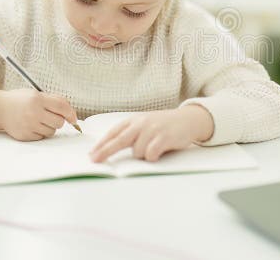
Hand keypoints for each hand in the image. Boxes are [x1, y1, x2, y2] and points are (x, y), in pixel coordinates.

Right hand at [0, 88, 77, 140]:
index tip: (73, 118)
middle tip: (50, 116)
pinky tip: (32, 125)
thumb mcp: (36, 94)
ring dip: (49, 127)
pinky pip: (42, 137)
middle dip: (58, 120)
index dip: (71, 113)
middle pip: (59, 122)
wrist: (0, 108)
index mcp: (37, 99)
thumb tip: (71, 112)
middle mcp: (33, 112)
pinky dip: (40, 132)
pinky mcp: (25, 135)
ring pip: (52, 131)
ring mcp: (28, 125)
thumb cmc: (20, 100)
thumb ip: (54, 100)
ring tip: (39, 120)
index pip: (62, 107)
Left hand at [89, 105, 213, 162]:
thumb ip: (130, 134)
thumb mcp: (144, 124)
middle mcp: (141, 123)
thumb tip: (108, 149)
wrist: (188, 119)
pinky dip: (152, 157)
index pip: (113, 132)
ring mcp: (152, 129)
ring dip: (142, 155)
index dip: (101, 144)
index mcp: (134, 120)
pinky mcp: (164, 137)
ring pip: (137, 151)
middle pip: (119, 140)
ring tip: (153, 149)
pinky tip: (159, 152)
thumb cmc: (163, 125)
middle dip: (105, 151)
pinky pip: (151, 154)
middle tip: (95, 161)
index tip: (92, 155)